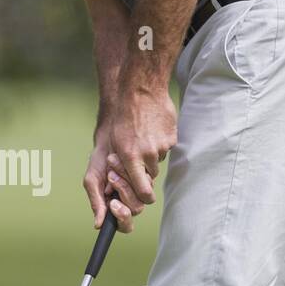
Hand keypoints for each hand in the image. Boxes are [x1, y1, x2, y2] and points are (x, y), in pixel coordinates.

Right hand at [82, 138, 145, 233]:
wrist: (110, 139)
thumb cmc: (99, 162)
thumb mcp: (92, 180)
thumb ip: (96, 202)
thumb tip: (98, 224)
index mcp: (115, 207)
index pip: (124, 225)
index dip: (122, 218)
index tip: (114, 205)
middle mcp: (129, 200)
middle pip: (135, 209)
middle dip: (123, 191)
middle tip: (111, 176)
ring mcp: (139, 190)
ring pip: (143, 196)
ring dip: (127, 180)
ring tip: (114, 165)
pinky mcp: (147, 178)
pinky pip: (149, 181)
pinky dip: (135, 172)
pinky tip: (123, 161)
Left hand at [108, 87, 177, 212]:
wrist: (140, 89)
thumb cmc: (121, 117)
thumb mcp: (112, 142)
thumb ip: (118, 166)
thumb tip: (117, 187)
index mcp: (130, 156)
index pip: (143, 192)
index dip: (143, 196)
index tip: (140, 193)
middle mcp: (148, 154)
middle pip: (151, 176)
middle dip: (144, 171)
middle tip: (136, 156)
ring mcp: (162, 146)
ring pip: (158, 162)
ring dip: (151, 156)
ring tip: (142, 138)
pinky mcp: (172, 138)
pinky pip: (166, 148)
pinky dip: (159, 143)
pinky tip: (152, 129)